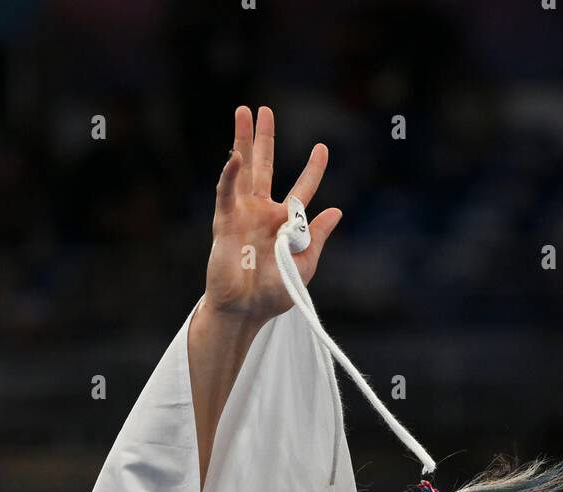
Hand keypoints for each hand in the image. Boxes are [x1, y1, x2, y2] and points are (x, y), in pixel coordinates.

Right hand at [204, 105, 341, 320]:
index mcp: (285, 223)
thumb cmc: (273, 294)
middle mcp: (262, 213)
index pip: (301, 189)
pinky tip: (234, 156)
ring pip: (243, 170)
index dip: (312, 169)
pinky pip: (226, 194)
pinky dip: (229, 175)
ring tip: (243, 111)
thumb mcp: (304, 265)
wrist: (246, 310)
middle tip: (264, 109)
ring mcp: (242, 214)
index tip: (322, 147)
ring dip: (243, 141)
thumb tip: (336, 210)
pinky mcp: (225, 222)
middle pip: (264, 167)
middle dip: (264, 138)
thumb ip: (316, 237)